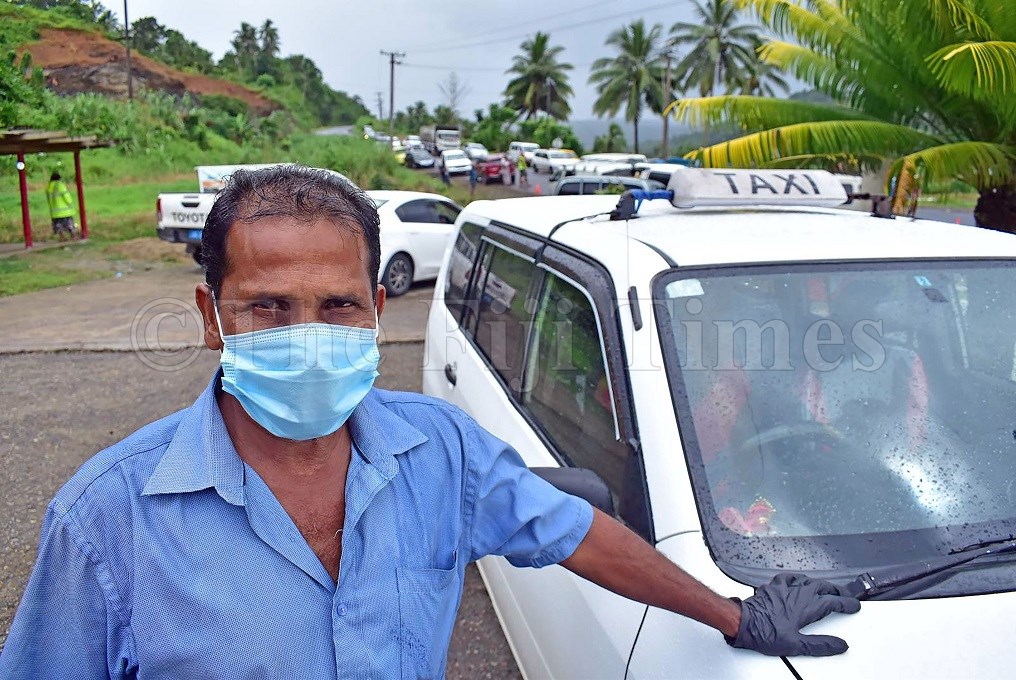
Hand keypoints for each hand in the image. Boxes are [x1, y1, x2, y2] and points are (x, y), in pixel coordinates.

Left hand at [728, 573, 860, 655]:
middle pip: (823, 587)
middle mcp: (796, 594)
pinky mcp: (772, 587)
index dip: (846, 603)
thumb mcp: (796, 645)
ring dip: (820, 583)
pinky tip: (798, 579)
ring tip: (827, 587)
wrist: (742, 623)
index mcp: (805, 608)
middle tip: (845, 595)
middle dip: (837, 590)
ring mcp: (784, 589)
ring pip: (807, 581)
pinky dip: (797, 578)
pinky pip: (788, 578)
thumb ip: (820, 645)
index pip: (832, 602)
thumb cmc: (764, 633)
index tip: (854, 605)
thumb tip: (839, 645)